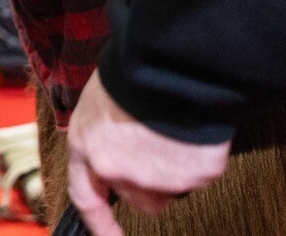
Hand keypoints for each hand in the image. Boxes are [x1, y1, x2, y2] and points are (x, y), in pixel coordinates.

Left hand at [67, 70, 229, 235]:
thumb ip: (101, 134)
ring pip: (171, 187)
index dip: (98, 222)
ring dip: (173, 169)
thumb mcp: (98, 100)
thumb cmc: (129, 73)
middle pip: (139, 197)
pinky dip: (198, 158)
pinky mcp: (192, 177)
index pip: (85, 195)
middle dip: (149, 181)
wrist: (167, 66)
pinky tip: (190, 132)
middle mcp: (117, 170)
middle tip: (155, 145)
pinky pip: (200, 174)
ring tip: (171, 132)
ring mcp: (156, 178)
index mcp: (87, 147)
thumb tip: (110, 142)